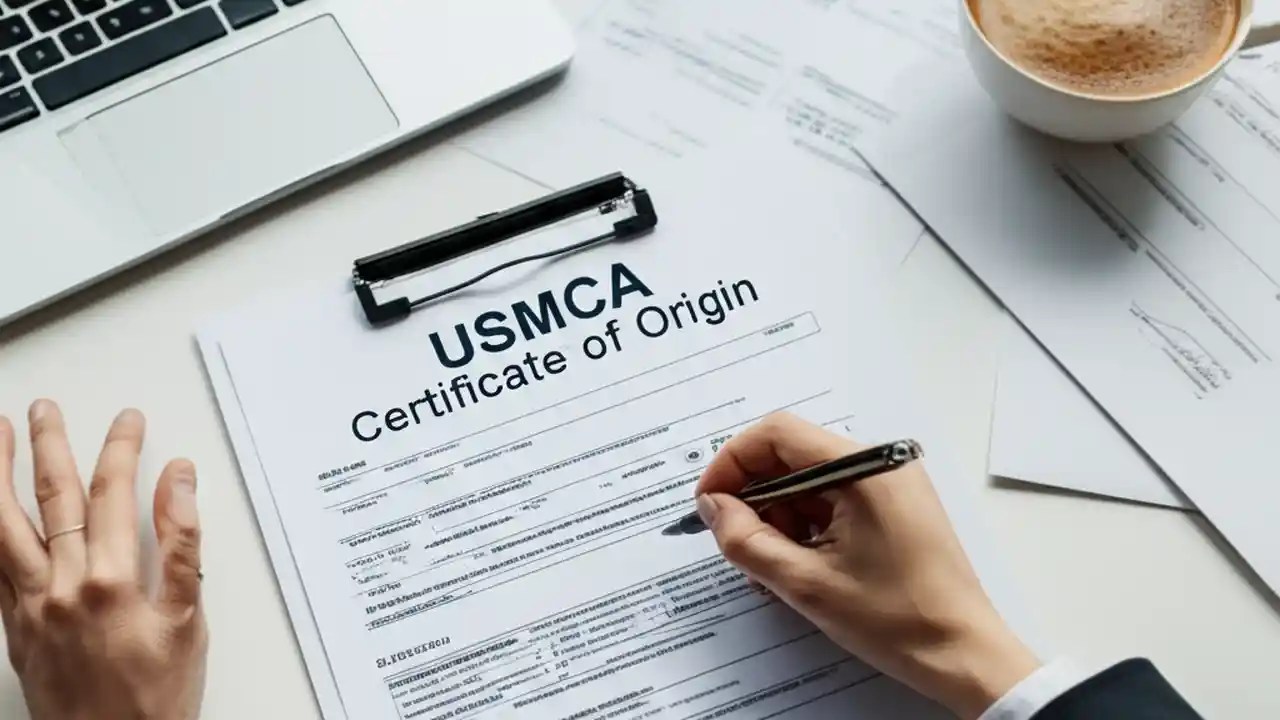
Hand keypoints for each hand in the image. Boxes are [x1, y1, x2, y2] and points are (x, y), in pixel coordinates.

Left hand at [0, 400, 206, 719]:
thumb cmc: (155, 696)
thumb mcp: (188, 619)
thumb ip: (183, 543)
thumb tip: (179, 482)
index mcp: (109, 581)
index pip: (112, 494)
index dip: (120, 449)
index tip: (127, 421)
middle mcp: (60, 587)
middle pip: (51, 498)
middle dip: (48, 446)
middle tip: (45, 411)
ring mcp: (30, 606)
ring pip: (3, 526)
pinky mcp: (14, 626)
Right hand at [695, 413, 1038, 719]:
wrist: (963, 655)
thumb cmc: (898, 620)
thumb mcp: (805, 583)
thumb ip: (746, 539)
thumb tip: (712, 507)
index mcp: (864, 468)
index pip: (777, 434)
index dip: (733, 462)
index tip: (710, 503)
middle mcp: (879, 463)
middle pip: (791, 454)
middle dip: (755, 497)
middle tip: (737, 543)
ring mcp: (889, 483)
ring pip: (808, 479)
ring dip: (779, 515)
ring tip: (773, 566)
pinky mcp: (893, 505)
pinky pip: (833, 497)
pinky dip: (806, 524)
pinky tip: (800, 564)